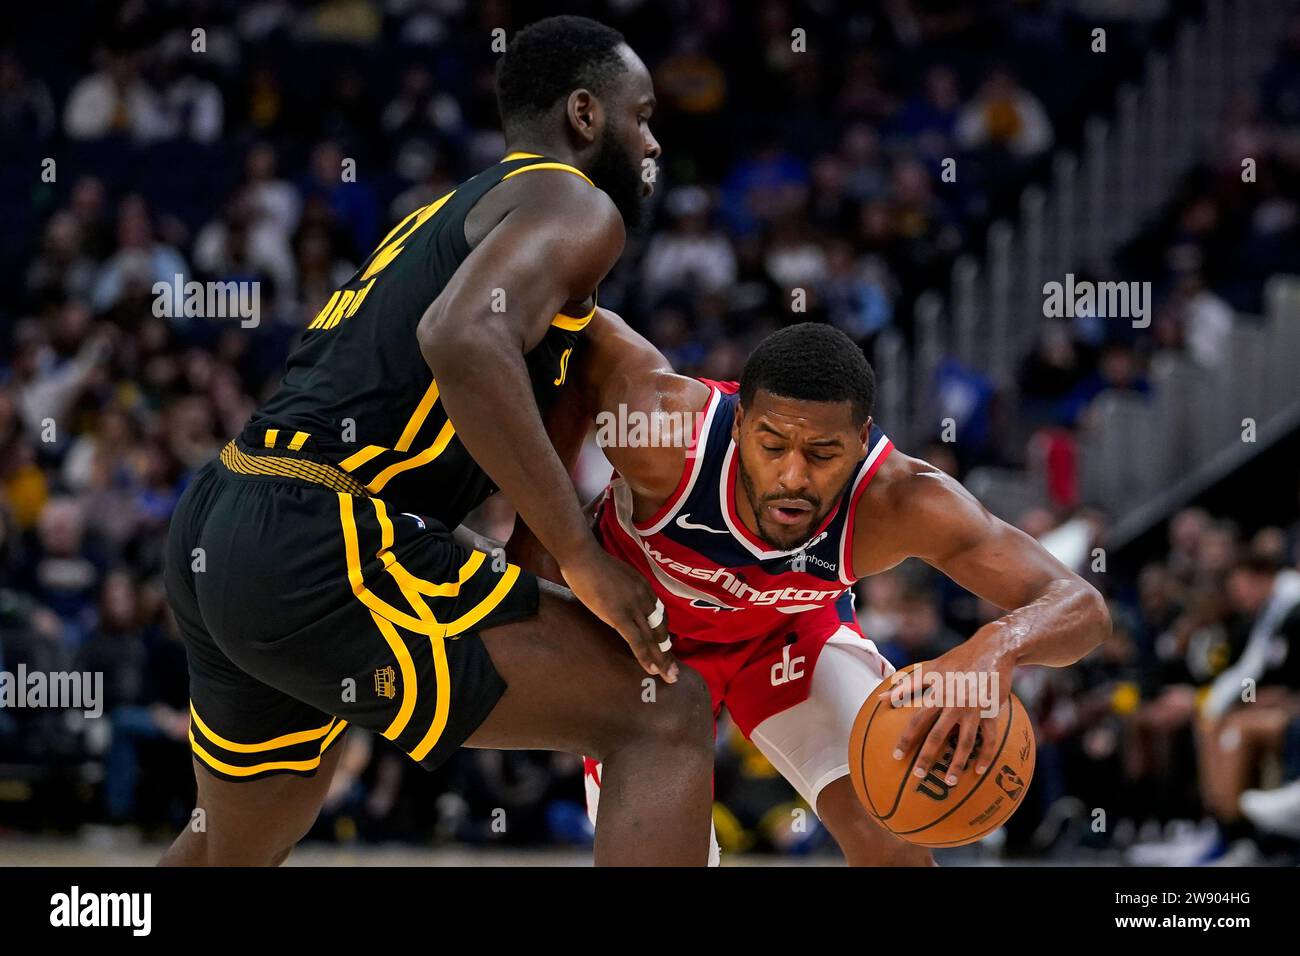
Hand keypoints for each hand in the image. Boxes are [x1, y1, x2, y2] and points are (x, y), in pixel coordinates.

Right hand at [561, 545, 678, 682]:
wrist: (583, 556)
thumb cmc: (594, 563)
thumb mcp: (619, 574)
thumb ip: (625, 588)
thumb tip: (621, 597)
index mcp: (644, 587)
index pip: (660, 614)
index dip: (664, 633)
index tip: (667, 646)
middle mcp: (644, 598)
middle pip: (660, 629)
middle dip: (668, 651)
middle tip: (674, 670)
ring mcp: (633, 607)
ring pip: (652, 638)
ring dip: (662, 659)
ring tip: (669, 676)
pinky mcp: (619, 616)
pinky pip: (636, 640)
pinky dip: (645, 656)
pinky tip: (651, 670)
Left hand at [892, 629, 1014, 784]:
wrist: (992, 650)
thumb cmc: (957, 660)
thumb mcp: (930, 669)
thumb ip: (906, 686)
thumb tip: (881, 698)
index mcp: (937, 694)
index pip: (917, 721)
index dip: (906, 739)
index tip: (896, 756)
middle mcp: (954, 704)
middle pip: (937, 736)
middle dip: (927, 757)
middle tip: (918, 775)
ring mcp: (974, 710)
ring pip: (964, 742)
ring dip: (957, 763)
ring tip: (950, 782)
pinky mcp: (992, 712)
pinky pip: (989, 739)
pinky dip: (985, 756)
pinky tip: (979, 770)